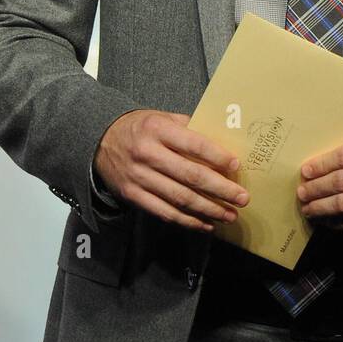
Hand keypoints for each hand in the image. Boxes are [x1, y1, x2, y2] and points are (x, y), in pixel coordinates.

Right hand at [94, 109, 249, 231]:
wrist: (99, 139)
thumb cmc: (141, 128)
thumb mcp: (163, 118)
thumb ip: (190, 128)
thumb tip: (224, 141)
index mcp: (158, 130)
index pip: (194, 144)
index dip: (216, 156)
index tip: (236, 166)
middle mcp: (148, 154)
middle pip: (190, 176)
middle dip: (220, 189)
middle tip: (242, 198)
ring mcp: (139, 177)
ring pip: (179, 198)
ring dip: (208, 209)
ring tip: (230, 215)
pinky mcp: (132, 195)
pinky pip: (164, 212)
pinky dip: (187, 220)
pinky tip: (206, 223)